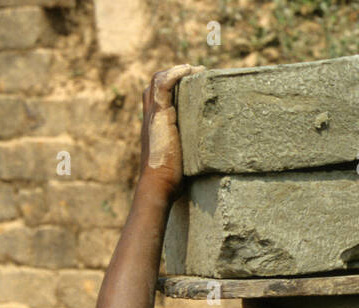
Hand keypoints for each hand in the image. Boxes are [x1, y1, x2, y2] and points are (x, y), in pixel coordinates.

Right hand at [138, 64, 204, 200]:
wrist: (158, 186)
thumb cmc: (169, 180)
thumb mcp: (179, 159)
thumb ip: (187, 150)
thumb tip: (207, 154)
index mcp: (153, 127)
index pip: (155, 97)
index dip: (170, 87)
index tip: (190, 84)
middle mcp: (150, 118)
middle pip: (153, 85)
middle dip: (173, 75)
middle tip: (196, 74)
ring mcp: (153, 116)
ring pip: (157, 81)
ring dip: (177, 71)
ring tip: (198, 71)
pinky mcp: (160, 116)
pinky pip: (163, 84)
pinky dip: (175, 73)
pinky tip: (189, 71)